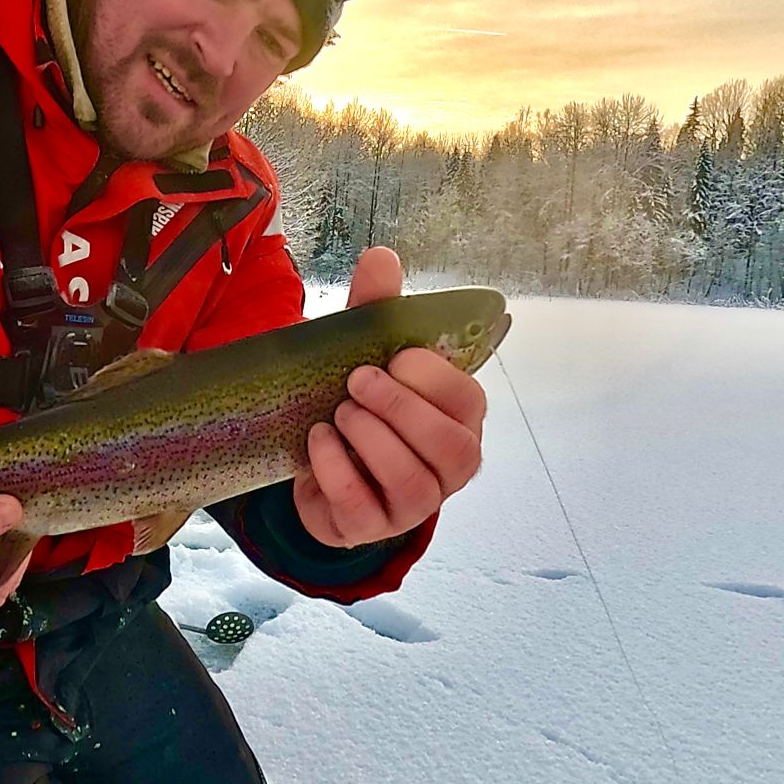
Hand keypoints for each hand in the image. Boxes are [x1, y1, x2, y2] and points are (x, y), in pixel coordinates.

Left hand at [292, 247, 488, 547]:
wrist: (314, 463)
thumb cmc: (356, 402)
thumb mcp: (364, 351)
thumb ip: (377, 309)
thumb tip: (381, 255)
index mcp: (459, 420)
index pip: (469, 401)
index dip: (433, 378)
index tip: (394, 357)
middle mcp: (449, 468)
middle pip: (450, 446)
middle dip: (401, 408)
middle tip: (357, 381)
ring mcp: (413, 505)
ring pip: (411, 480)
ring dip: (371, 440)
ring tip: (339, 413)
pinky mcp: (370, 528)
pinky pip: (361, 507)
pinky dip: (336, 469)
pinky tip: (318, 441)